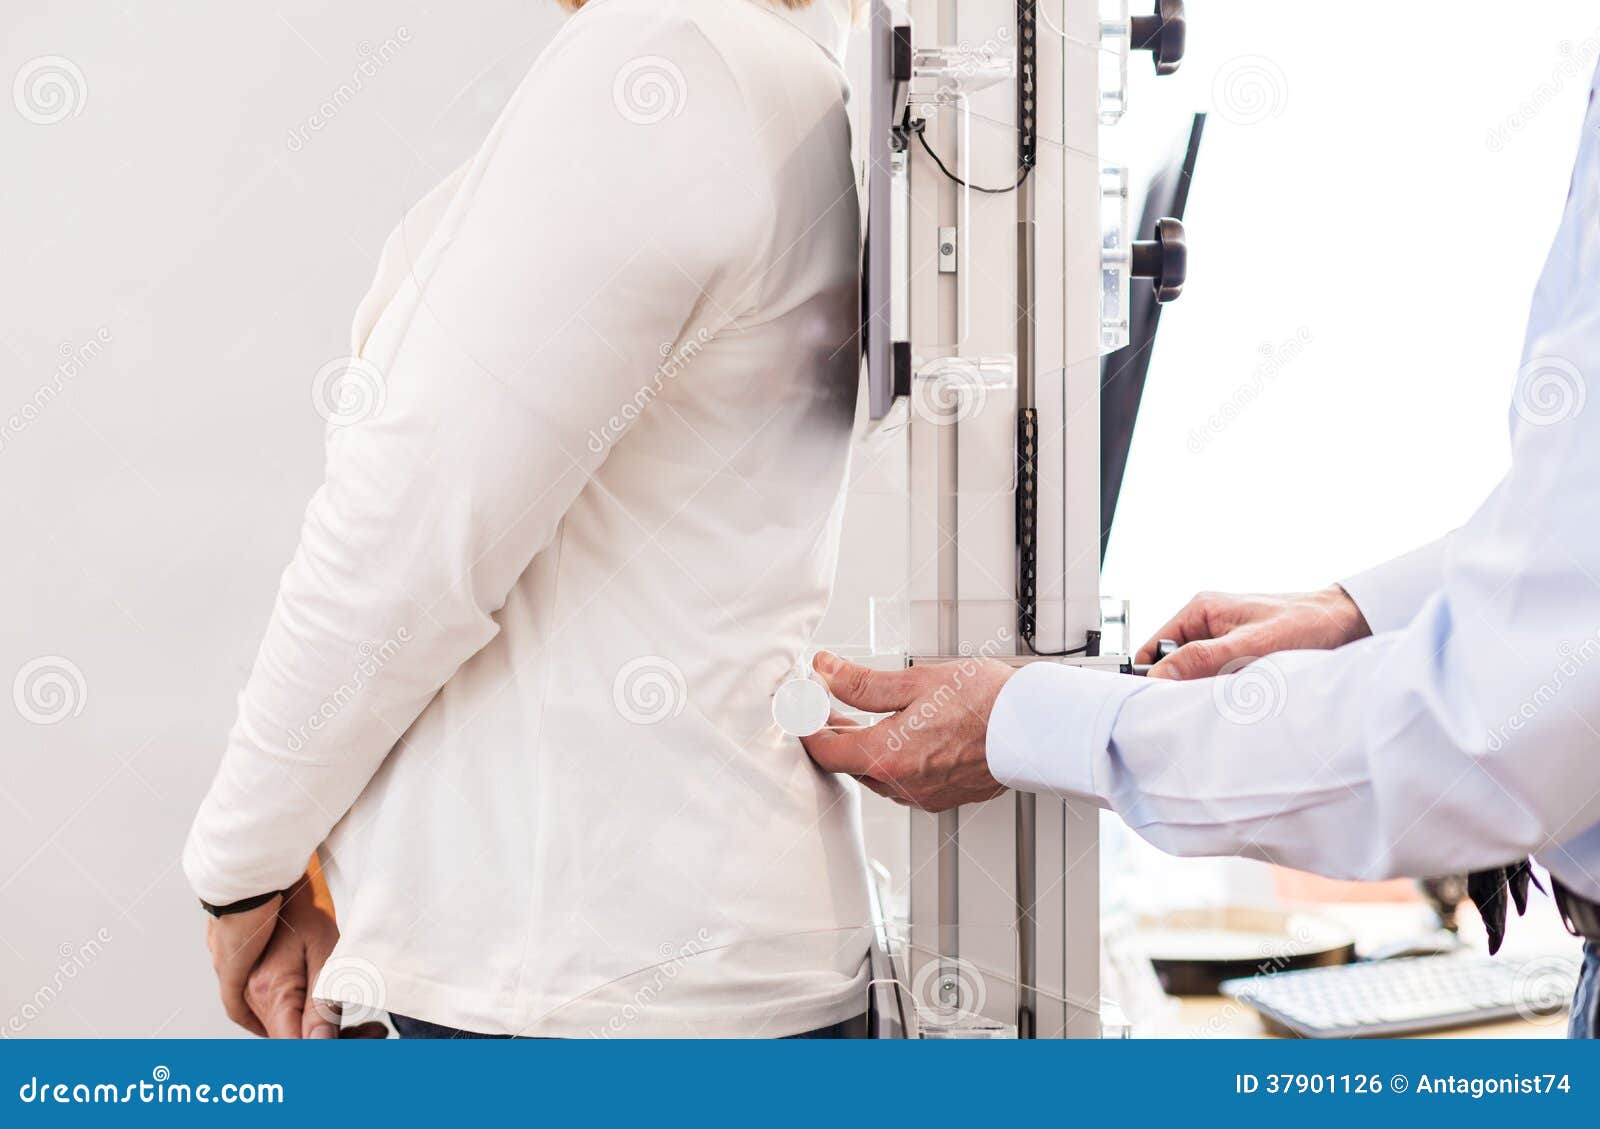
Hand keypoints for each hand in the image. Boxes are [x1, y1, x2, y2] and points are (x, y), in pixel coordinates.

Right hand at [206, 874, 385, 1037]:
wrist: (267, 873)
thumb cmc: (299, 906)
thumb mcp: (324, 949)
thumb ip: (323, 1002)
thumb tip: (319, 1048)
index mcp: (271, 994)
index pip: (297, 1047)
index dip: (332, 1050)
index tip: (368, 1039)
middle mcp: (250, 999)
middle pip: (291, 1041)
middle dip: (334, 1042)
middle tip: (375, 1031)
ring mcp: (243, 991)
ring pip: (283, 1030)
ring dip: (319, 1031)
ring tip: (361, 1022)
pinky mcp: (243, 982)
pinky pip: (272, 1016)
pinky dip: (300, 1020)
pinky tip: (326, 1014)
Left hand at [799, 652, 1014, 812]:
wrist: (1038, 728)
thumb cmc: (987, 703)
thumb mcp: (915, 680)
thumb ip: (862, 682)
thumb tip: (826, 671)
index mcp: (886, 758)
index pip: (825, 750)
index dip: (808, 726)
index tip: (805, 706)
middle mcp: (901, 785)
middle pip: (849, 764)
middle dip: (836, 733)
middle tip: (830, 704)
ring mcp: (924, 795)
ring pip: (877, 774)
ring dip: (865, 747)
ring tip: (865, 715)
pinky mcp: (945, 796)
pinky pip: (904, 781)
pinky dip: (894, 759)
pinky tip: (903, 734)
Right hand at [1138, 585, 1370, 680]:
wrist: (1346, 621)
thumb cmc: (1305, 623)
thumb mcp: (1251, 644)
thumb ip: (1203, 659)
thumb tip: (1158, 677)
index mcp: (1199, 610)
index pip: (1153, 648)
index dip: (1151, 676)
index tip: (1154, 701)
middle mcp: (1207, 622)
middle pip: (1173, 663)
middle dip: (1182, 685)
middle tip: (1200, 702)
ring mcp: (1222, 637)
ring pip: (1196, 673)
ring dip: (1206, 689)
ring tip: (1228, 696)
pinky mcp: (1239, 652)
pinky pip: (1217, 676)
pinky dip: (1224, 689)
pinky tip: (1240, 695)